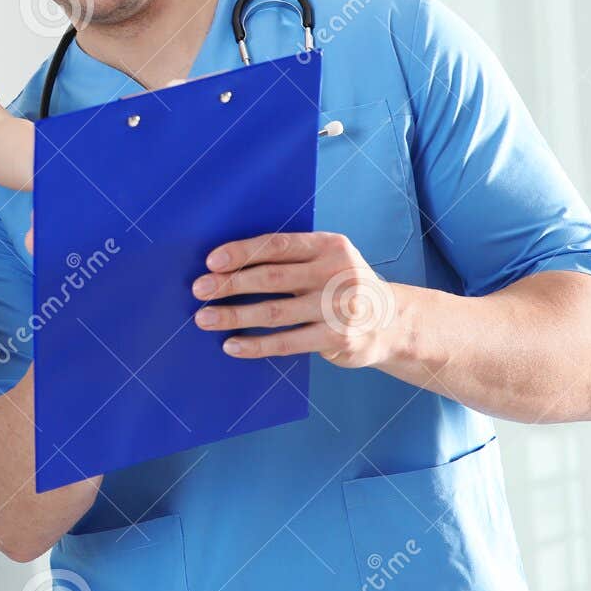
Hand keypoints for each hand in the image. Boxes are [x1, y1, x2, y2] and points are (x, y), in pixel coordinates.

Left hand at [192, 231, 404, 368]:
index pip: (279, 245)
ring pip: (275, 312)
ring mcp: (339, 308)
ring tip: (205, 318)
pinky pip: (287, 343)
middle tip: (199, 289)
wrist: (391, 322)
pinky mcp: (337, 339)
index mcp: (330, 246)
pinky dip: (255, 345)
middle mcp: (337, 274)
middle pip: (272, 277)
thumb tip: (227, 263)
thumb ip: (291, 257)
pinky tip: (231, 345)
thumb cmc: (342, 286)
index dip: (242, 252)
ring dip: (234, 316)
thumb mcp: (327, 260)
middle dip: (230, 284)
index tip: (211, 261)